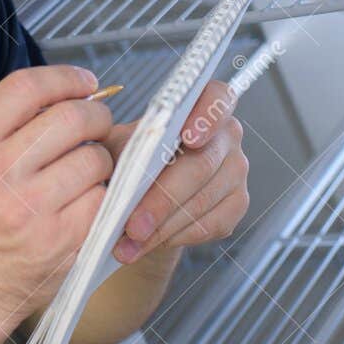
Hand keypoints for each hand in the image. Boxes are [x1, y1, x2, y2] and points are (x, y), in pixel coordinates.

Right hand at [0, 65, 113, 328]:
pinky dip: (102, 198)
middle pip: (71, 117)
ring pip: (94, 158)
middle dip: (96, 117)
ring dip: (101, 162)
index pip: (26, 87)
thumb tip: (70, 92)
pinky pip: (103, 197)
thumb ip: (11, 125)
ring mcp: (30, 206)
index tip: (84, 83)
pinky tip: (84, 205)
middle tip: (97, 127)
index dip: (64, 78)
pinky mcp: (62, 237)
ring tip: (85, 174)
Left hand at [108, 79, 249, 263]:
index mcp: (202, 106)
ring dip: (163, 227)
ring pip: (203, 201)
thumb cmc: (132, 158)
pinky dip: (176, 237)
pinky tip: (149, 244)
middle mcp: (227, 135)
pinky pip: (210, 225)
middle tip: (132, 225)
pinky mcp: (237, 204)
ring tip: (128, 244)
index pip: (218, 99)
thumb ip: (120, 148)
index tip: (187, 137)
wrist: (145, 191)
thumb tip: (106, 167)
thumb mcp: (120, 144)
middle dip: (163, 199)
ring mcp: (236, 170)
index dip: (207, 116)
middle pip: (201, 165)